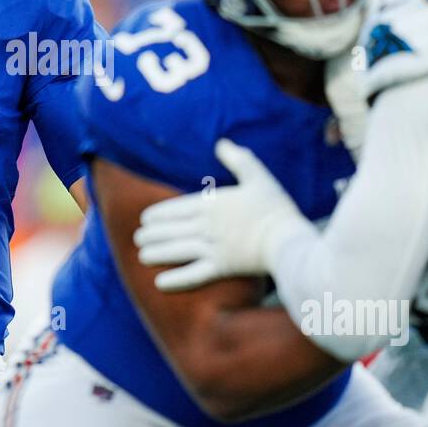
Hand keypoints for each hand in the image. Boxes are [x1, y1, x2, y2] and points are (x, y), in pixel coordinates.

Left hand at [134, 138, 311, 291]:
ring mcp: (213, 248)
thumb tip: (221, 143)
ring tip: (142, 256)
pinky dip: (175, 280)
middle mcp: (207, 226)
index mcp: (213, 204)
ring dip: (157, 253)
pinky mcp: (222, 268)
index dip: (159, 214)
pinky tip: (159, 283)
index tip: (145, 218)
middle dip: (152, 234)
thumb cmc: (275, 207)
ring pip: (177, 251)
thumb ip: (238, 159)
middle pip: (172, 230)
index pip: (177, 208)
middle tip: (138, 238)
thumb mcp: (258, 176)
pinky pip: (193, 275)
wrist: (289, 239)